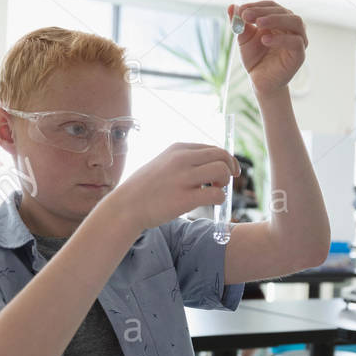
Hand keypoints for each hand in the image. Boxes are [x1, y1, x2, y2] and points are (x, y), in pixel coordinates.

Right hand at [105, 142, 238, 233]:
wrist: (126, 207)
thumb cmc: (144, 188)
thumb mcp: (162, 163)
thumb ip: (183, 161)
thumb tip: (209, 165)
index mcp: (177, 149)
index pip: (212, 148)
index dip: (225, 159)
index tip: (227, 171)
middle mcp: (181, 159)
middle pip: (221, 156)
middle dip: (230, 168)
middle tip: (226, 181)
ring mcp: (183, 178)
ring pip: (221, 171)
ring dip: (225, 182)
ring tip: (216, 190)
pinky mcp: (184, 199)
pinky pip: (216, 194)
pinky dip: (220, 198)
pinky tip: (212, 202)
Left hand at [231, 0, 307, 95]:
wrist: (259, 81)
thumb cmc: (255, 58)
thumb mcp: (244, 38)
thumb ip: (239, 23)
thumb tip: (231, 6)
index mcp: (280, 21)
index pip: (272, 6)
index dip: (257, 6)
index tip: (241, 10)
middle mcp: (292, 28)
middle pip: (284, 11)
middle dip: (263, 12)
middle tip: (246, 15)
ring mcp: (298, 40)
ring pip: (295, 22)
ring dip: (276, 19)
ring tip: (258, 24)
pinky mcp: (299, 55)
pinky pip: (295, 42)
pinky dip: (280, 39)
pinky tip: (264, 40)